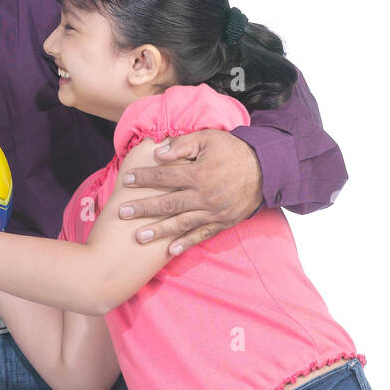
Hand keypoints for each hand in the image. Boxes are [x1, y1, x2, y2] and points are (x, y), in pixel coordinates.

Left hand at [118, 130, 262, 254]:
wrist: (267, 170)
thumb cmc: (233, 150)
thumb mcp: (208, 139)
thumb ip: (182, 145)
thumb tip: (158, 154)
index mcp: (199, 174)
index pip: (165, 177)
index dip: (144, 178)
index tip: (127, 180)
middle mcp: (205, 196)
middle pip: (168, 204)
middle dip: (143, 209)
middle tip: (122, 213)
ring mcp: (214, 212)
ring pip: (181, 223)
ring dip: (159, 231)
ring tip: (139, 237)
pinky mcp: (223, 222)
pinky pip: (202, 235)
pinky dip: (186, 243)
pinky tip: (170, 250)